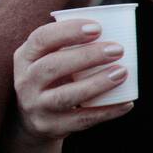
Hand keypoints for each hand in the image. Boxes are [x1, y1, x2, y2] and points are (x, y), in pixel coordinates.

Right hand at [3, 19, 133, 152]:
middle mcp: (25, 82)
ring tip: (122, 73)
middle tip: (118, 49)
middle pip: (53, 66)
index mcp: (25, 57)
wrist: (32, 120)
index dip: (68, 31)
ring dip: (97, 84)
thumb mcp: (50, 58)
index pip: (41, 39)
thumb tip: (116, 25)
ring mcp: (36, 107)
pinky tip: (127, 102)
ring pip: (66, 96)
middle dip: (87, 56)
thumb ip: (71, 44)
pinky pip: (82, 119)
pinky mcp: (51, 127)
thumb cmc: (53, 78)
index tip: (98, 27)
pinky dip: (107, 111)